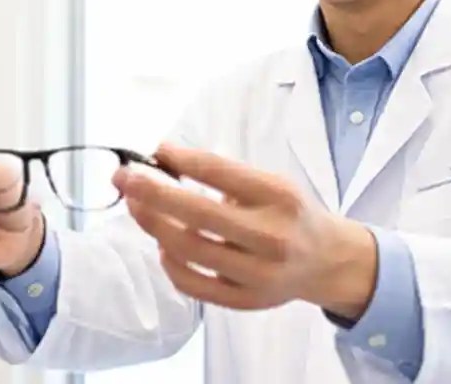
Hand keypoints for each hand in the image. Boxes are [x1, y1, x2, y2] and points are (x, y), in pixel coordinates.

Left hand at [113, 143, 376, 318]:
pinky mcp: (246, 301)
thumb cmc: (288, 213)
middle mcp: (271, 235)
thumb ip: (223, 173)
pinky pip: (192, 283)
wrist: (327, 261)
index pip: (221, 172)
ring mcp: (258, 273)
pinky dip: (169, 262)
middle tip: (124, 177)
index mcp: (279, 196)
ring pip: (188, 250)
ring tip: (137, 205)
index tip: (155, 149)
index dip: (183, 159)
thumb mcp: (269, 183)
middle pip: (197, 213)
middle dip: (152, 192)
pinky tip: (163, 244)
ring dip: (153, 224)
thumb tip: (163, 158)